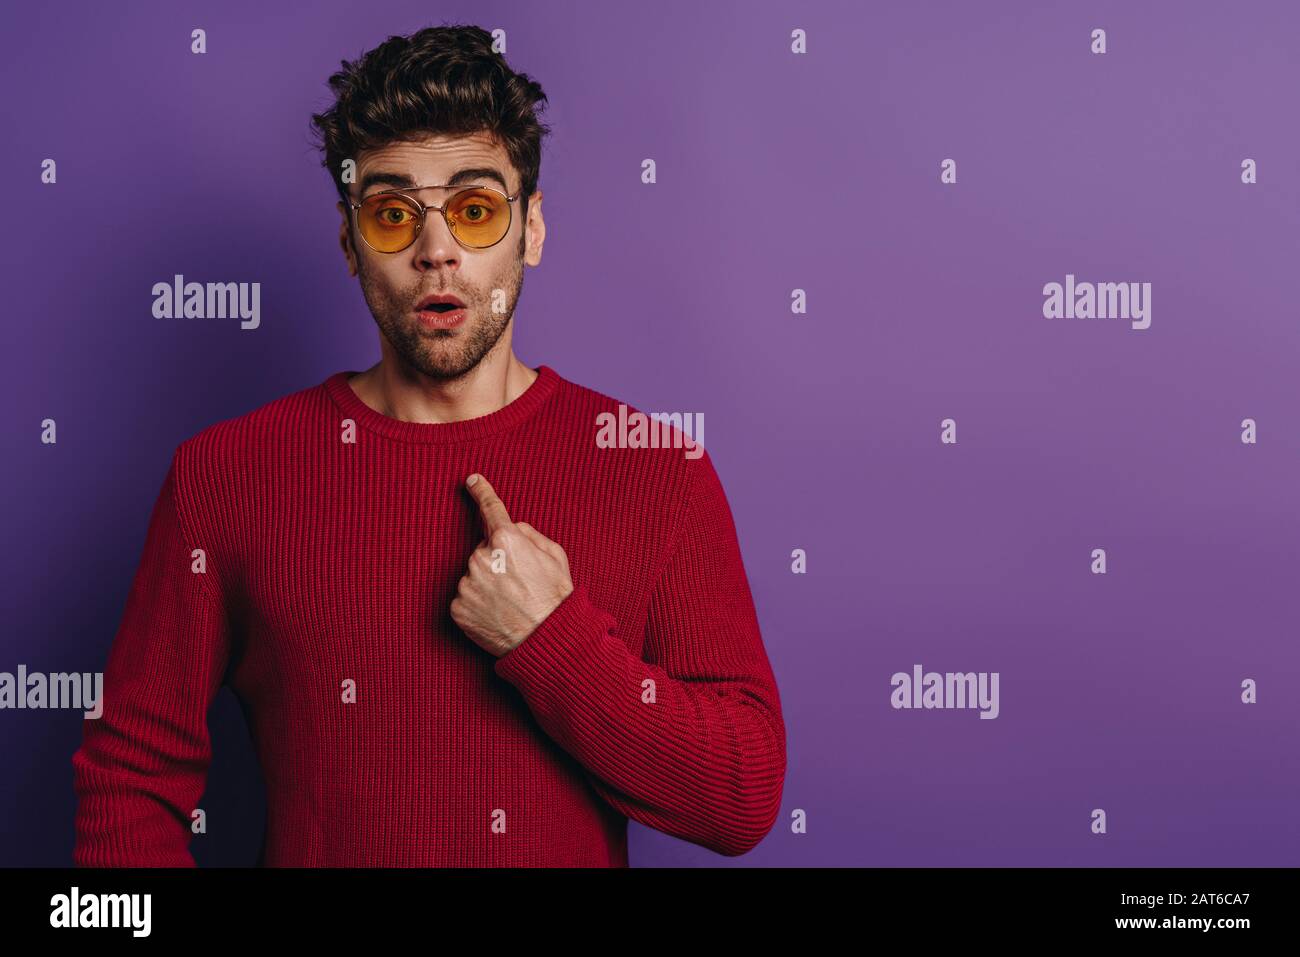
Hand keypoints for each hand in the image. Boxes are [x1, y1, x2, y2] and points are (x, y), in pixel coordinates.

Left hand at [450, 473, 574, 656]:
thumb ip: (530, 535)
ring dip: (487, 583)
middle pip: (483, 549)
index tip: (471, 480)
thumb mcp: (556, 556)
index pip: (490, 509)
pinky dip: (478, 604)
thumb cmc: (556, 598)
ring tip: (510, 602)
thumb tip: (512, 529)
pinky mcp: (458, 608)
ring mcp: (467, 585)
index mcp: (506, 541)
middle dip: (498, 559)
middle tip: (520, 582)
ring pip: (474, 574)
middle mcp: (481, 559)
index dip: (481, 492)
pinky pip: (465, 598)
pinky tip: (497, 614)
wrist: (547, 641)